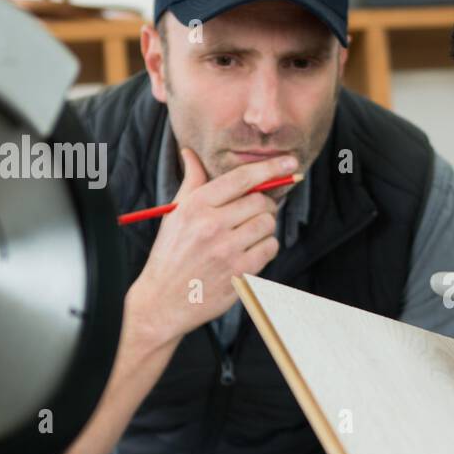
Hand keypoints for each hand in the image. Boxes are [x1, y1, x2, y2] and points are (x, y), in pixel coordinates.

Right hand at [128, 148, 296, 345]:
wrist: (163, 300)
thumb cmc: (170, 254)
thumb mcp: (175, 214)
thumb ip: (191, 182)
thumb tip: (190, 153)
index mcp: (195, 206)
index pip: (241, 179)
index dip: (271, 168)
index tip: (290, 163)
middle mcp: (211, 225)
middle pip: (261, 201)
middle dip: (264, 204)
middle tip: (256, 211)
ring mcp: (227, 250)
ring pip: (268, 224)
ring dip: (264, 227)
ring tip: (248, 234)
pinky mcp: (240, 272)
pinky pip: (270, 248)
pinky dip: (266, 247)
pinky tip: (250, 251)